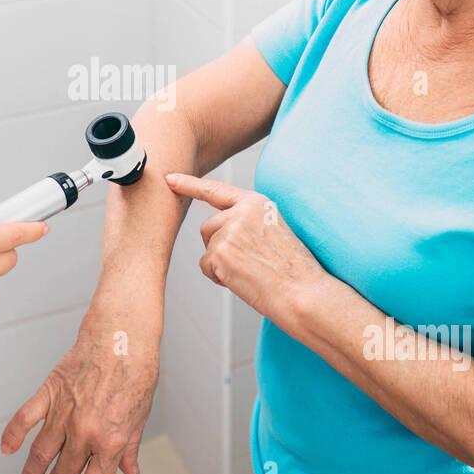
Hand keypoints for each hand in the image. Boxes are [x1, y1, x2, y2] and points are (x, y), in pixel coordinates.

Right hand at [0, 307, 158, 473]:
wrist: (122, 334)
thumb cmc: (137, 369)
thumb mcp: (141, 414)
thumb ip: (130, 447)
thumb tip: (129, 471)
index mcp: (111, 440)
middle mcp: (85, 432)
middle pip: (65, 473)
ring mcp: (64, 413)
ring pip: (41, 453)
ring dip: (32, 473)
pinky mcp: (50, 393)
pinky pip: (25, 420)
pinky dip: (12, 436)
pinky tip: (7, 450)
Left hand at [164, 173, 327, 328]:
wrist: (303, 293)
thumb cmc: (293, 270)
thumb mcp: (274, 231)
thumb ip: (248, 222)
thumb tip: (221, 231)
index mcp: (257, 203)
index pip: (217, 190)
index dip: (190, 185)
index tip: (171, 179)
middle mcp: (241, 211)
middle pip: (208, 227)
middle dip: (219, 246)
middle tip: (249, 263)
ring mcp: (228, 231)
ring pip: (207, 248)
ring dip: (221, 263)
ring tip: (251, 271)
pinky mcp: (219, 253)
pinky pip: (206, 266)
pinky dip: (220, 277)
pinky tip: (244, 280)